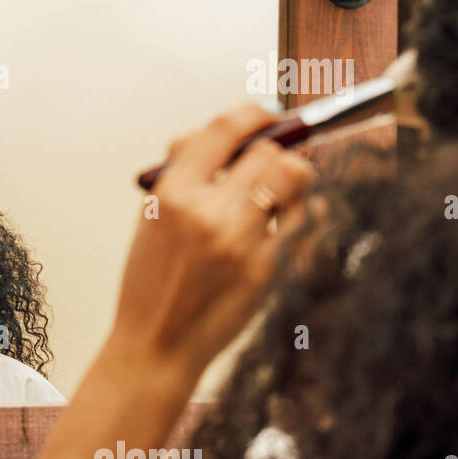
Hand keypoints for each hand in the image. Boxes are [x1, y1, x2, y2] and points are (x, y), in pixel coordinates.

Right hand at [109, 104, 314, 384]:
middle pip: (269, 152)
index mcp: (172, 193)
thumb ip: (180, 173)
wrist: (156, 344)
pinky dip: (305, 214)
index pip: (224, 129)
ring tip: (281, 196)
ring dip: (294, 181)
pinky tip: (289, 223)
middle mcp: (207, 212)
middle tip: (275, 164)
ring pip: (295, 180)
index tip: (264, 116)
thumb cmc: (152, 281)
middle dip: (277, 153)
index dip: (253, 114)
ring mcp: (241, 241)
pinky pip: (306, 220)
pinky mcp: (267, 268)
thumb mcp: (152, 218)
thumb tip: (213, 134)